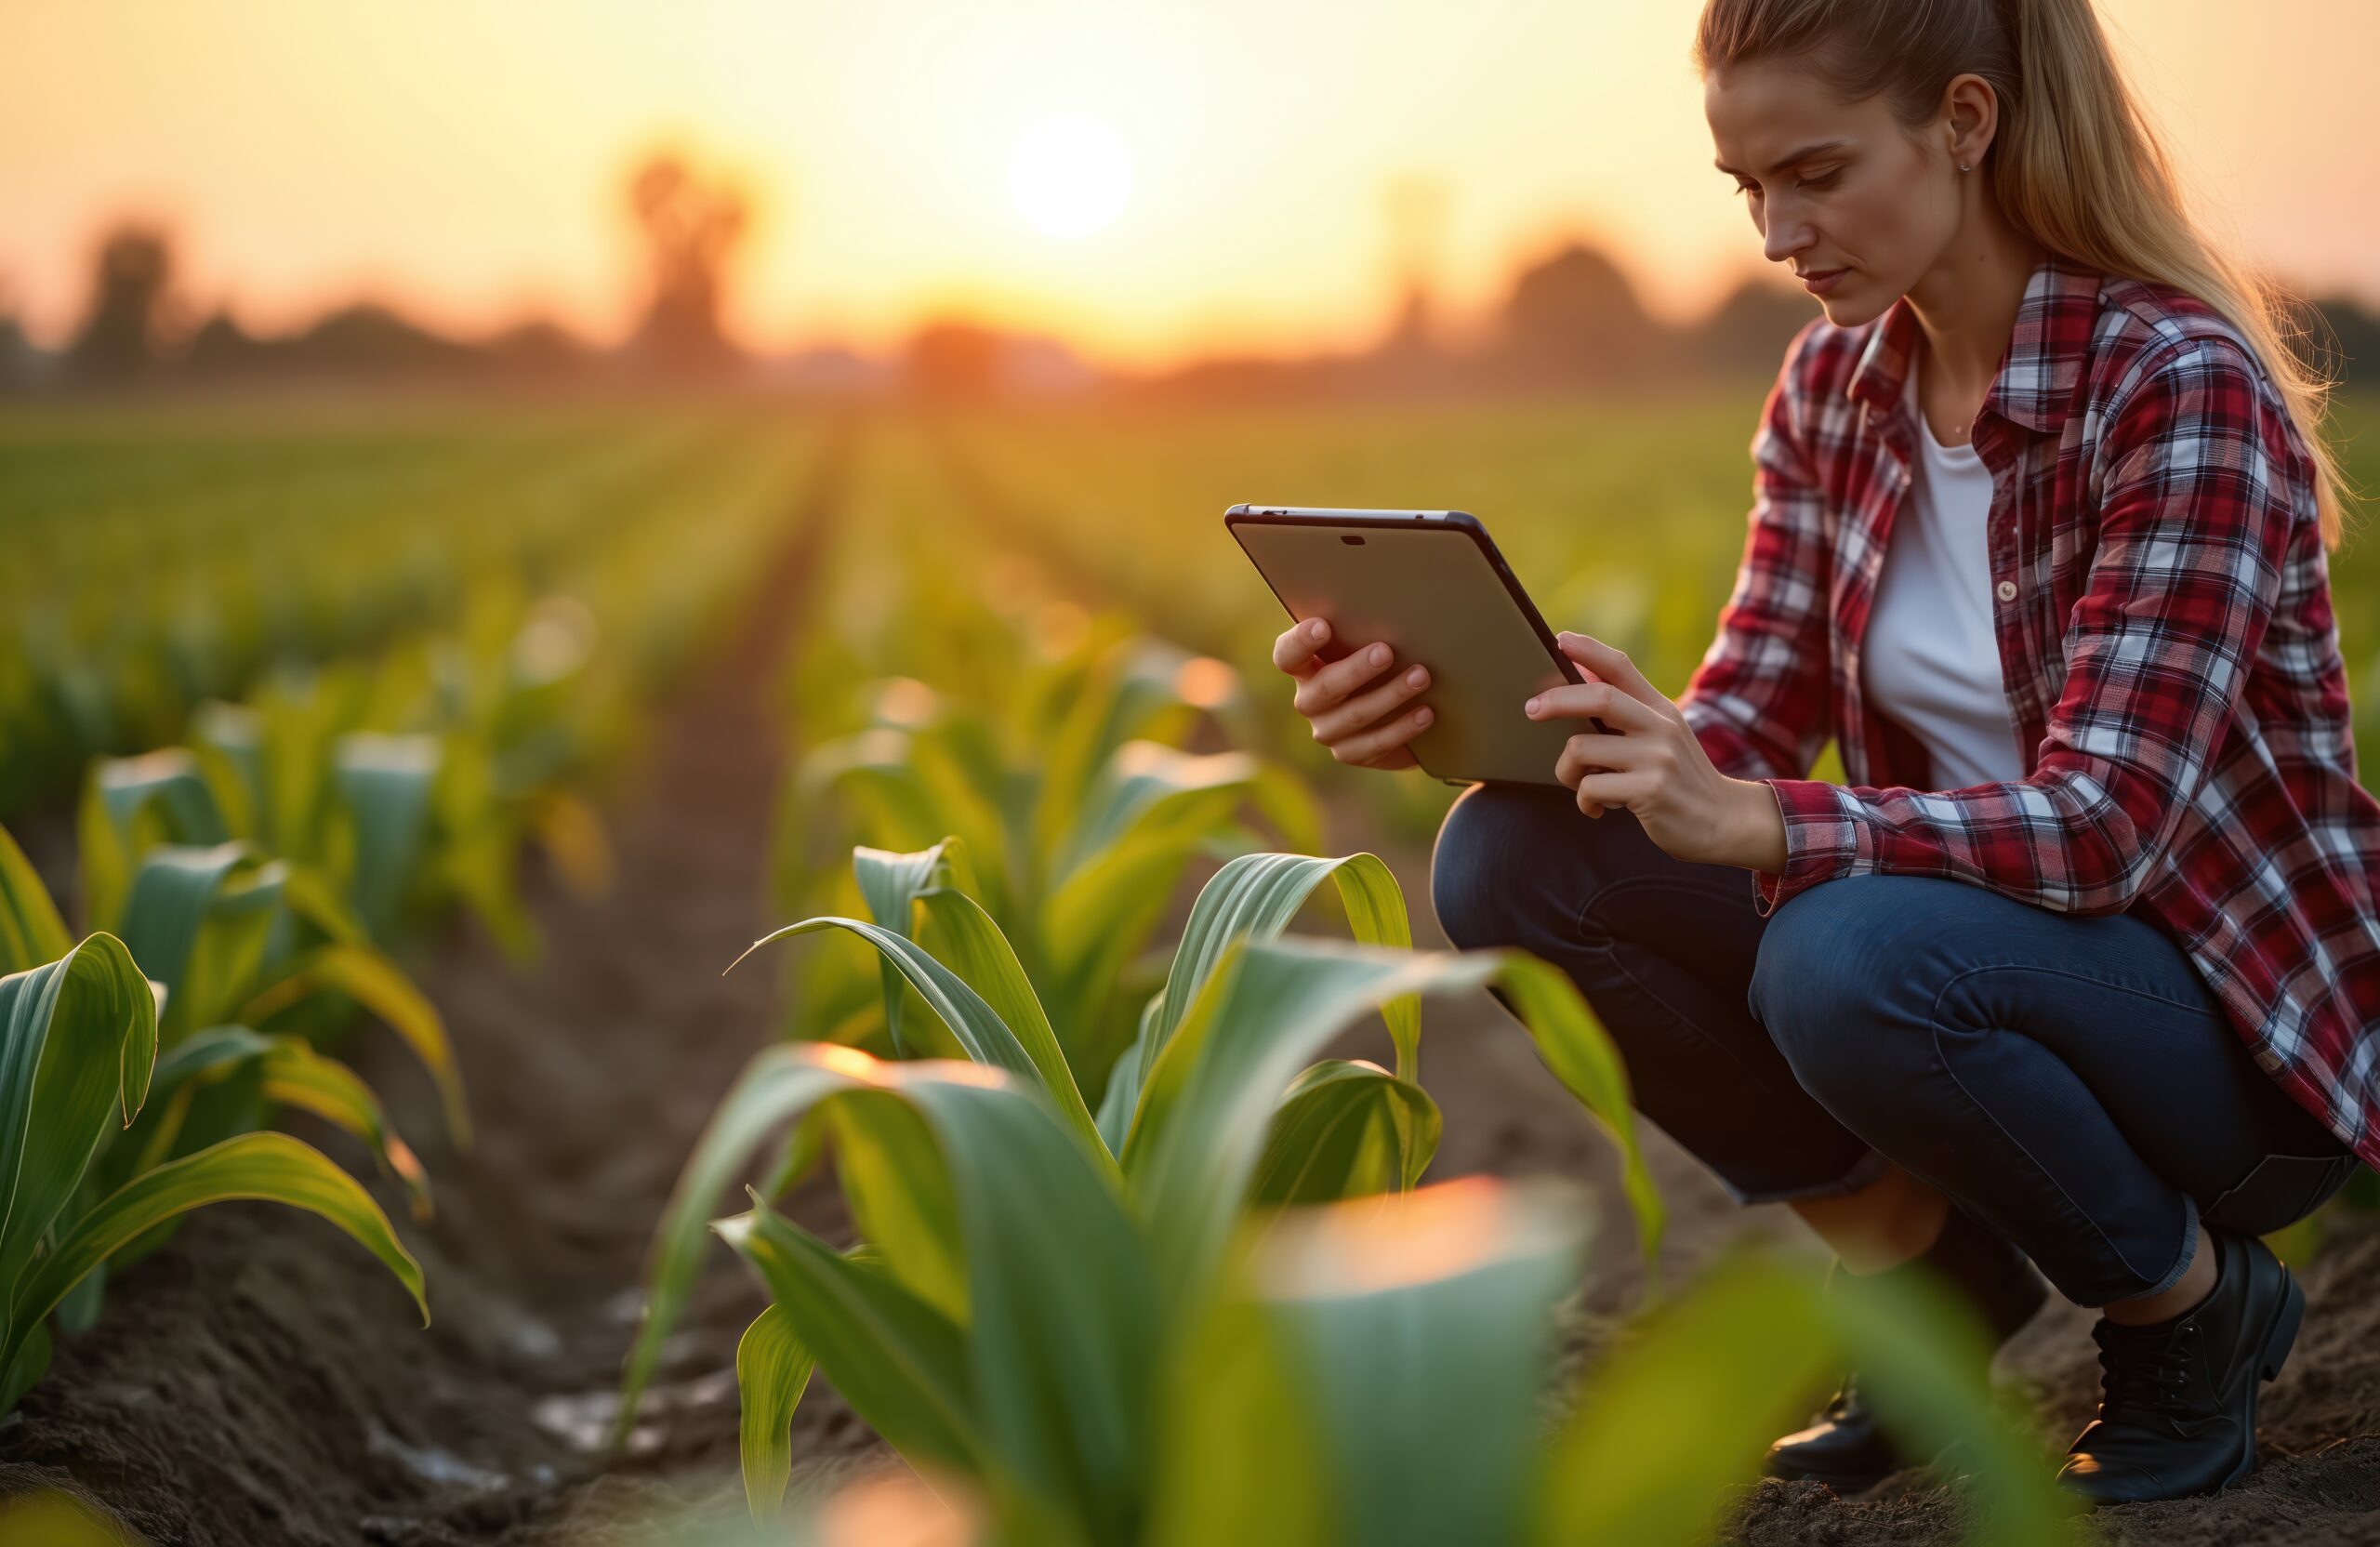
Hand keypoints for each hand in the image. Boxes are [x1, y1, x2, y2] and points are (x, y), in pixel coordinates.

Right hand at [1271, 617, 1433, 771]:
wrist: (1396, 707)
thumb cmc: (1378, 661)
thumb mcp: (1366, 644)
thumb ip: (1363, 632)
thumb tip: (1395, 611)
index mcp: (1304, 667)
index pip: (1288, 655)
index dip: (1300, 642)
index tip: (1323, 626)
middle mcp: (1309, 700)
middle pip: (1324, 688)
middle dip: (1357, 670)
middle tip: (1386, 652)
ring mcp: (1327, 730)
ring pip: (1354, 716)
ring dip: (1391, 695)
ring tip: (1421, 677)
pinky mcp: (1349, 752)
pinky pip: (1374, 744)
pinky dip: (1402, 728)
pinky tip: (1425, 713)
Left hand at [1526, 631, 1785, 870]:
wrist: (1723, 820)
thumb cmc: (1679, 778)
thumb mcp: (1662, 736)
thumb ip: (1627, 710)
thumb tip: (1581, 676)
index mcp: (1660, 709)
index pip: (1621, 666)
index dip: (1588, 649)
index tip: (1558, 640)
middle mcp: (1661, 727)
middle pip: (1599, 698)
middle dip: (1556, 700)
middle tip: (1531, 709)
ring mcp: (1657, 759)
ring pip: (1582, 749)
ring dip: (1567, 771)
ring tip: (1581, 783)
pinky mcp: (1650, 792)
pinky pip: (1591, 788)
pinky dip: (1584, 801)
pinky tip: (1597, 808)